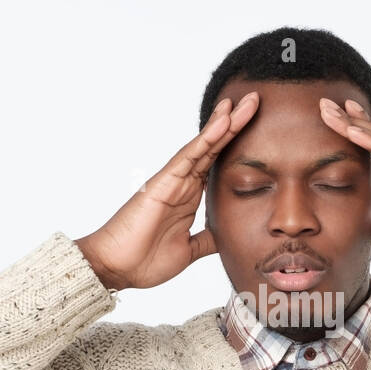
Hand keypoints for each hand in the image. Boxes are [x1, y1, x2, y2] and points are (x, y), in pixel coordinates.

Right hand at [76, 92, 259, 289]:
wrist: (116, 270)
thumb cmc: (144, 260)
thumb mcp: (188, 251)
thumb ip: (206, 240)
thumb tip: (225, 237)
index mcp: (190, 198)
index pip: (216, 163)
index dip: (234, 143)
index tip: (254, 124)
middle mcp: (182, 184)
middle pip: (212, 147)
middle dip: (233, 124)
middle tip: (254, 100)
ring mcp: (172, 181)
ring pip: (202, 146)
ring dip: (222, 124)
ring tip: (242, 102)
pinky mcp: (162, 184)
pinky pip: (187, 157)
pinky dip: (205, 140)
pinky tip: (222, 123)